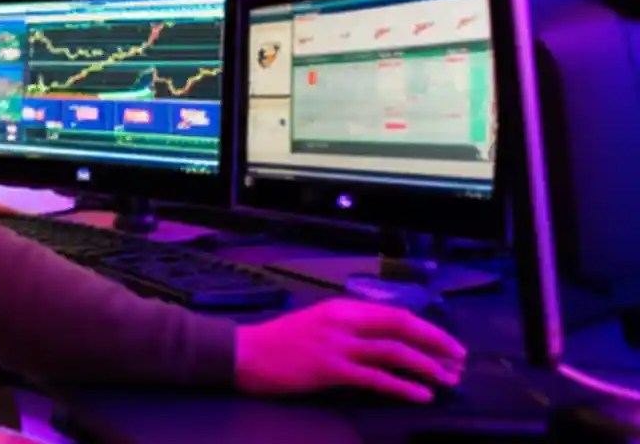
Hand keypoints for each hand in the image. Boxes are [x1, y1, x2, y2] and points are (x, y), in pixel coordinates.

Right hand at [234, 298, 466, 402]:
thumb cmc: (278, 341)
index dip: (427, 329)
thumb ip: (348, 328)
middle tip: (459, 361)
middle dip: (436, 344)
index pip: (395, 314)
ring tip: (448, 380)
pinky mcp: (330, 369)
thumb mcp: (317, 322)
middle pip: (401, 327)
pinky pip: (375, 377)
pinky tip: (421, 395)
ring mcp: (337, 345)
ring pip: (393, 352)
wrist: (243, 353)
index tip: (447, 344)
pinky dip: (402, 386)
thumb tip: (384, 340)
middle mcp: (343, 321)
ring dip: (426, 366)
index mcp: (342, 308)